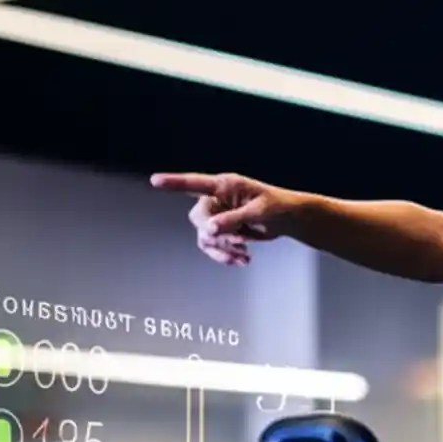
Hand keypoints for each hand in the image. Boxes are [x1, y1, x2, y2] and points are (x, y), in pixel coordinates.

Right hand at [150, 172, 304, 264]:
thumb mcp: (259, 211)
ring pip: (205, 236)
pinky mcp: (220, 232)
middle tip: (239, 240)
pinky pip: (212, 247)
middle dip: (216, 233)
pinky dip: (225, 256)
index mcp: (225, 185)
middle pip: (198, 218)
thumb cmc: (277, 206)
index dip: (175, 182)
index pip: (196, 183)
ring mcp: (216, 216)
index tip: (156, 181)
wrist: (286, 219)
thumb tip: (209, 229)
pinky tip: (243, 260)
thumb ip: (234, 219)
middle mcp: (216, 199)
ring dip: (223, 248)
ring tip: (245, 254)